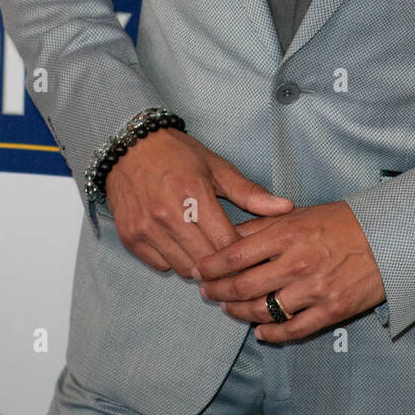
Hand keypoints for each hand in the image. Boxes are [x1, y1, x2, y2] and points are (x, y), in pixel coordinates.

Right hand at [104, 127, 293, 278]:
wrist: (129, 146)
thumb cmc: (177, 153)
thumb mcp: (216, 166)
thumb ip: (250, 192)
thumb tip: (285, 207)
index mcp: (194, 194)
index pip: (227, 244)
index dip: (244, 254)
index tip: (252, 253)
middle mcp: (168, 215)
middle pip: (207, 262)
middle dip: (224, 264)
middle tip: (233, 258)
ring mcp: (146, 229)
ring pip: (184, 269)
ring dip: (200, 265)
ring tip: (207, 249)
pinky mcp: (130, 238)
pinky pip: (161, 265)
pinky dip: (174, 260)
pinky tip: (181, 244)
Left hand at [196, 200, 386, 341]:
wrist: (390, 238)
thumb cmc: (344, 222)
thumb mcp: (302, 214)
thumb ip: (265, 225)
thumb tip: (231, 234)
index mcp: (288, 233)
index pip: (235, 254)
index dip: (211, 265)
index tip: (199, 269)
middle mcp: (297, 263)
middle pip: (242, 286)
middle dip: (217, 292)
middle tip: (206, 292)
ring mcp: (314, 290)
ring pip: (262, 311)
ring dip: (238, 312)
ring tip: (228, 309)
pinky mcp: (331, 311)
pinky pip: (291, 330)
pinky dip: (271, 335)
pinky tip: (260, 332)